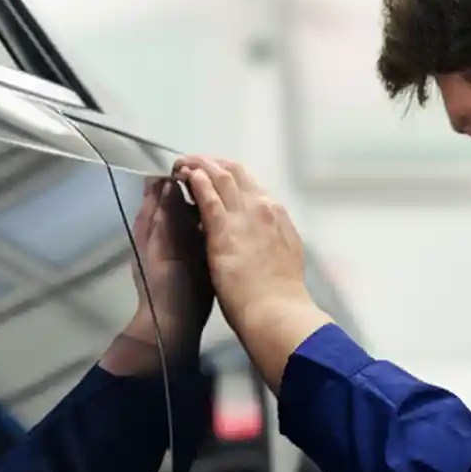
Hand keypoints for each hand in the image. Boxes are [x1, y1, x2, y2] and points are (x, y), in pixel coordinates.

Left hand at [104, 178, 213, 374]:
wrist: (174, 325)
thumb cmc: (167, 285)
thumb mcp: (165, 245)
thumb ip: (166, 213)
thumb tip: (169, 179)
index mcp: (150, 222)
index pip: (159, 185)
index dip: (178, 174)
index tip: (200, 168)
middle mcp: (162, 227)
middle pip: (177, 196)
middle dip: (195, 186)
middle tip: (221, 182)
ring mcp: (177, 242)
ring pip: (191, 212)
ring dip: (205, 205)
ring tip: (229, 198)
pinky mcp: (192, 256)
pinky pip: (201, 229)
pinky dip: (210, 223)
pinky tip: (228, 223)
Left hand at [174, 156, 331, 391]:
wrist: (277, 311)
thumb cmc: (282, 291)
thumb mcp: (286, 252)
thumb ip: (274, 234)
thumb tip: (268, 227)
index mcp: (276, 214)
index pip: (248, 182)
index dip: (228, 173)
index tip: (214, 172)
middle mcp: (261, 207)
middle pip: (233, 172)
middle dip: (211, 162)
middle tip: (193, 161)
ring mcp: (243, 216)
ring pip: (219, 177)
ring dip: (199, 165)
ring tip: (183, 163)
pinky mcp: (223, 230)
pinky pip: (207, 196)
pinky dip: (195, 182)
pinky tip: (184, 176)